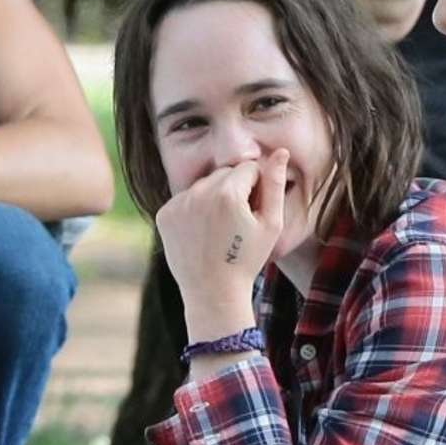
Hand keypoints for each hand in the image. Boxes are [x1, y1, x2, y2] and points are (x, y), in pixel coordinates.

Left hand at [156, 151, 288, 339]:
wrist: (213, 293)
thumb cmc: (247, 260)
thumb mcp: (271, 224)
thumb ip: (274, 184)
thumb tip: (281, 151)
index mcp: (228, 194)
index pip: (248, 167)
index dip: (257, 189)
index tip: (254, 213)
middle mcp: (199, 193)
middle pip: (225, 173)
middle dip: (235, 190)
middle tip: (237, 223)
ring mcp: (178, 204)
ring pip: (204, 185)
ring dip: (214, 198)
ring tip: (220, 229)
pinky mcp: (164, 214)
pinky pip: (186, 199)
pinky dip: (195, 210)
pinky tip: (202, 233)